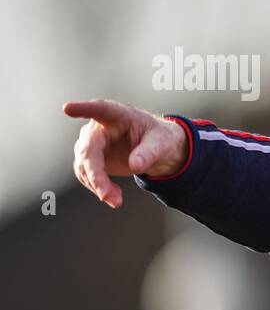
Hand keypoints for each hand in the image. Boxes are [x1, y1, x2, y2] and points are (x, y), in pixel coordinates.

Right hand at [64, 99, 188, 207]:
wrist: (156, 149)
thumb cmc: (159, 139)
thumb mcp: (161, 144)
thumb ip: (149, 153)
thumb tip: (135, 165)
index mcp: (117, 115)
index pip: (98, 109)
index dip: (83, 108)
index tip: (67, 108)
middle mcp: (99, 127)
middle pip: (88, 149)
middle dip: (95, 174)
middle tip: (106, 196)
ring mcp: (92, 142)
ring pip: (84, 165)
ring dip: (97, 185)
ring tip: (116, 201)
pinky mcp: (91, 158)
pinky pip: (86, 174)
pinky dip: (97, 187)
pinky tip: (113, 196)